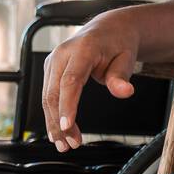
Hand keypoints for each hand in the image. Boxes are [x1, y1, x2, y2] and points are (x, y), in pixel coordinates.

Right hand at [42, 12, 139, 151]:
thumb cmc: (117, 43)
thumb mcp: (126, 57)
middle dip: (59, 123)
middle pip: (53, 93)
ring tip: (65, 144)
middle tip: (69, 145)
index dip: (67, 105)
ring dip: (54, 124)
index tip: (67, 126)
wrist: (107, 29)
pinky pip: (48, 96)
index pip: (70, 81)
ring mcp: (52, 62)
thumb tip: (125, 92)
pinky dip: (52, 116)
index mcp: (82, 48)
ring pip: (47, 99)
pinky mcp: (50, 71)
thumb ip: (121, 76)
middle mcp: (61, 54)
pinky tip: (59, 132)